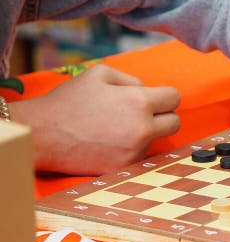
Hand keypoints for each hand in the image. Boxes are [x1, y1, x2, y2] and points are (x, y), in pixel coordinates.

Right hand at [10, 65, 179, 174]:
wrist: (42, 134)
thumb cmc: (69, 101)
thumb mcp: (99, 73)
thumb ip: (130, 79)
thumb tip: (146, 90)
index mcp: (139, 102)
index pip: (174, 98)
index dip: (165, 96)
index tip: (156, 99)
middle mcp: (142, 128)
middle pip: (175, 123)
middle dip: (164, 116)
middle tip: (144, 114)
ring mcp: (135, 151)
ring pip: (155, 140)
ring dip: (144, 134)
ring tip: (115, 128)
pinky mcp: (124, 167)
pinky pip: (139, 156)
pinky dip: (130, 149)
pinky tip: (109, 142)